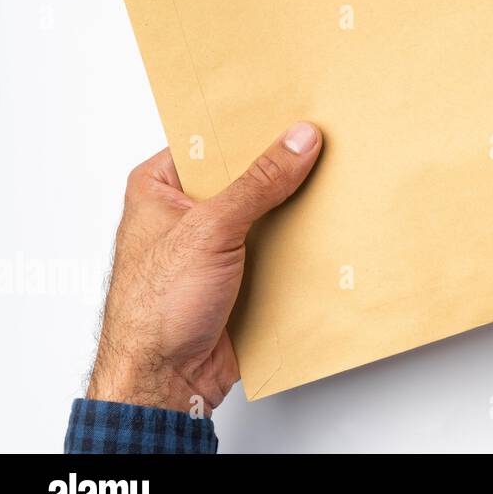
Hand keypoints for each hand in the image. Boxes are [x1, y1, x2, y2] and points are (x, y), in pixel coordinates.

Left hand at [87, 122, 321, 413]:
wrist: (165, 381)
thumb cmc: (155, 310)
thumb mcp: (210, 229)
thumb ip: (258, 183)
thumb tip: (298, 141)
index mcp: (159, 186)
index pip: (213, 141)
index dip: (253, 127)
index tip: (295, 112)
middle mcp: (185, 211)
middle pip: (245, 175)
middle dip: (283, 167)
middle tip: (325, 143)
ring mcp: (214, 244)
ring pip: (266, 211)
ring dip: (296, 207)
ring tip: (336, 181)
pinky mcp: (240, 274)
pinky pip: (277, 246)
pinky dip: (300, 242)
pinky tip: (328, 228)